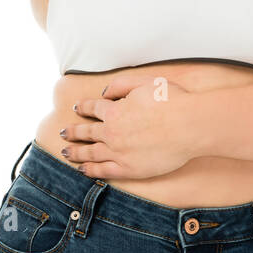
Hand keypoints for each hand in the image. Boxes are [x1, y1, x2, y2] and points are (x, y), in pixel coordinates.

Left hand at [58, 73, 199, 179]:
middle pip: (86, 132)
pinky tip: (83, 170)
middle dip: (73, 132)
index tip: (76, 108)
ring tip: (66, 152)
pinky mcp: (129, 169)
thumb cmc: (172, 101)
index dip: (83, 108)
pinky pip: (104, 171)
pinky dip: (91, 171)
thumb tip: (104, 92)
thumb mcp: (144, 82)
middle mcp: (112, 132)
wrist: (189, 125)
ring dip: (76, 152)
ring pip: (90, 153)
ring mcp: (118, 152)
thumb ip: (121, 84)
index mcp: (114, 110)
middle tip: (63, 133)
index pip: (93, 108)